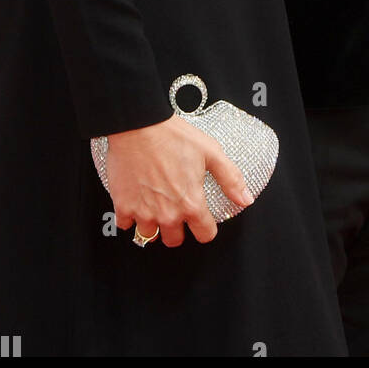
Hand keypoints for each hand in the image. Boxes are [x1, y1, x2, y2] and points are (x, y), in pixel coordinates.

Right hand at [106, 114, 252, 246]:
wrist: (139, 126)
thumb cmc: (174, 136)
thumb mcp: (211, 152)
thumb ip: (230, 179)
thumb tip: (245, 200)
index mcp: (191, 204)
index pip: (205, 235)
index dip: (206, 227)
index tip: (201, 218)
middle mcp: (168, 214)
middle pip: (175, 241)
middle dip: (178, 228)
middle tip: (176, 209)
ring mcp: (143, 212)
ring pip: (150, 236)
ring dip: (153, 225)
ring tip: (156, 206)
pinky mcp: (123, 206)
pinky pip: (125, 225)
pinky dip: (130, 217)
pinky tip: (137, 201)